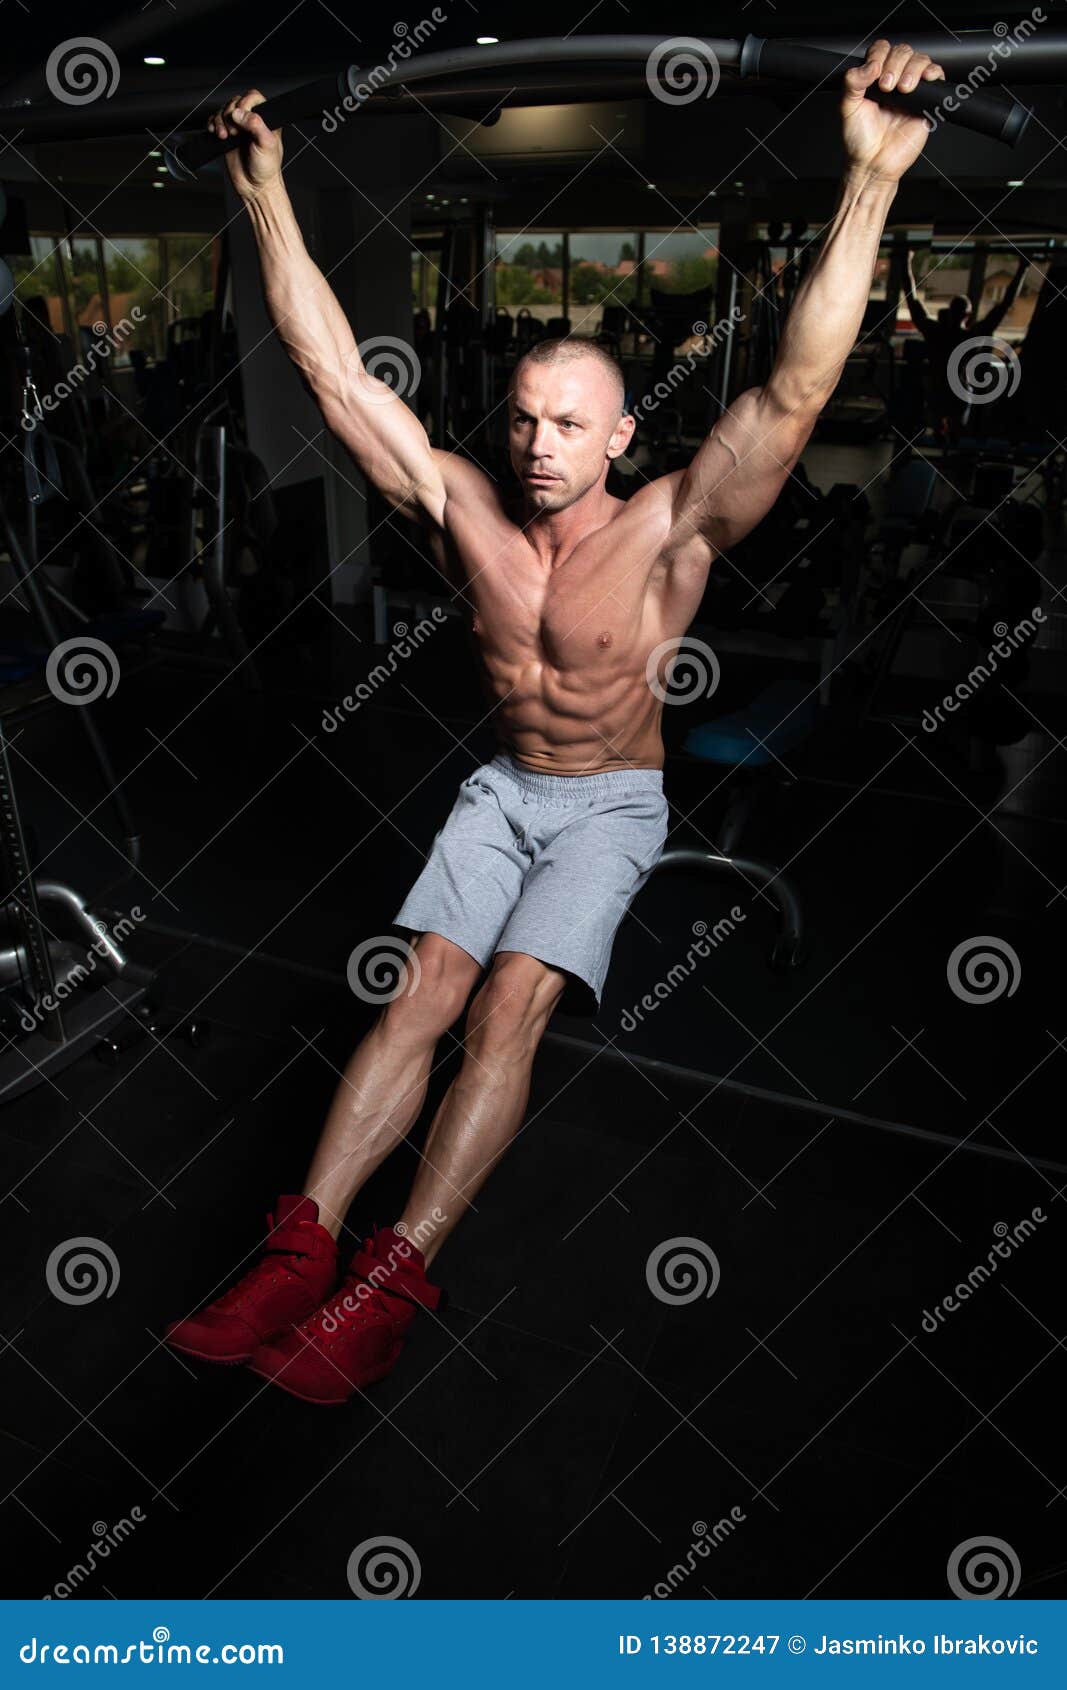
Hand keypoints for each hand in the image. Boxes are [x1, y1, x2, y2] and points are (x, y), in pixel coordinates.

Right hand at [208, 88, 281, 199]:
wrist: (255, 187)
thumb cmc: (266, 169)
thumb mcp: (266, 144)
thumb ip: (255, 125)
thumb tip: (239, 112)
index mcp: (266, 119)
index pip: (253, 97)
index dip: (245, 103)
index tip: (243, 117)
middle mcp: (251, 121)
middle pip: (235, 102)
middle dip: (230, 114)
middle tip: (235, 132)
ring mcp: (239, 128)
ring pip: (223, 111)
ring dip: (220, 120)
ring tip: (225, 136)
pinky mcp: (227, 136)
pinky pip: (215, 121)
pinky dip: (212, 124)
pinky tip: (216, 134)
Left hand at [841, 40, 944, 182]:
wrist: (874, 164)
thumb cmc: (860, 140)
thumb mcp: (848, 107)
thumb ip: (852, 83)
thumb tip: (870, 65)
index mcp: (874, 78)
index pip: (882, 50)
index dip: (880, 55)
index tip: (874, 73)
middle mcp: (894, 79)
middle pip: (903, 51)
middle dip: (895, 65)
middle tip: (886, 88)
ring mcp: (911, 89)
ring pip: (920, 59)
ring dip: (911, 69)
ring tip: (902, 90)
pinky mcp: (926, 101)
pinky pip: (937, 76)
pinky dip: (933, 72)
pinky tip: (924, 81)